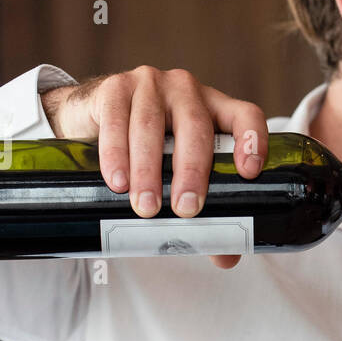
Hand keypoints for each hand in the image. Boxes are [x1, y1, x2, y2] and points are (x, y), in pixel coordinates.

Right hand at [41, 65, 268, 268]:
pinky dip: (116, 154)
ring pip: (151, 126)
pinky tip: (117, 181)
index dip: (252, 140)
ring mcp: (150, 84)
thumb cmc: (148, 149)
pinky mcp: (114, 88)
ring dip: (148, 170)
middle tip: (187, 209)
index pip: (245, 115)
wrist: (89, 118)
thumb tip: (226, 256)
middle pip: (196, 127)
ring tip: (146, 207)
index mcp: (214, 109)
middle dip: (192, 171)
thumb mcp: (178, 173)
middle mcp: (186, 91)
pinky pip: (116, 120)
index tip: (250, 173)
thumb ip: (205, 210)